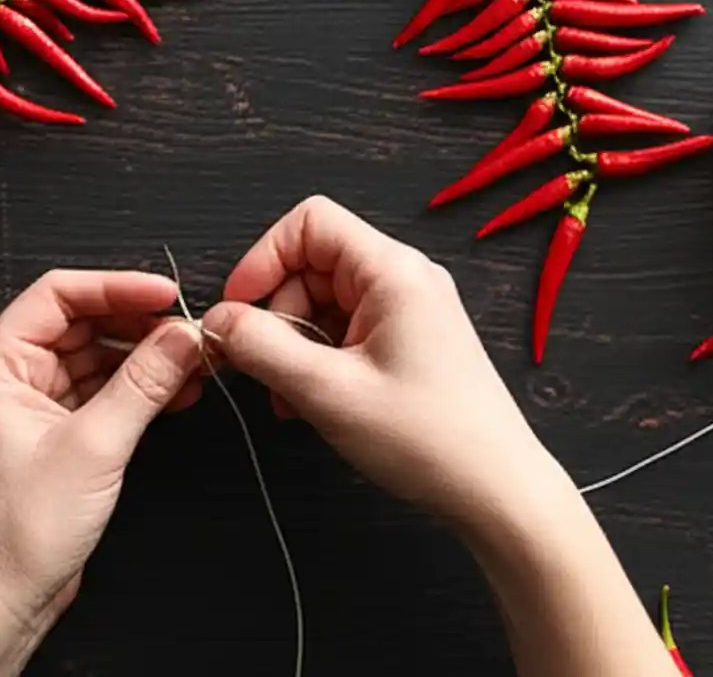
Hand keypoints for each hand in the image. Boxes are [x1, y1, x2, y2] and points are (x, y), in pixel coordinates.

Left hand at [0, 270, 204, 674]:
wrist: (3, 596)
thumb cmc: (19, 530)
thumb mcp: (95, 445)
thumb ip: (145, 383)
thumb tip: (184, 335)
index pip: (58, 295)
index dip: (117, 287)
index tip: (167, 295)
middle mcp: (9, 377)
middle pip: (81, 323)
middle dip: (139, 325)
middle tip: (189, 332)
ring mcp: (32, 404)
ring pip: (96, 357)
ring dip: (145, 359)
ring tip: (194, 363)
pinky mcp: (56, 432)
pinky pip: (101, 391)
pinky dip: (138, 390)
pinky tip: (178, 391)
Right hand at [205, 199, 679, 676]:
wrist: (496, 490)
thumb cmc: (424, 438)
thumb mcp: (327, 391)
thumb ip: (262, 347)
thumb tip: (215, 320)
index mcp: (393, 271)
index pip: (310, 223)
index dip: (263, 259)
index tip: (236, 311)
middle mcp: (405, 280)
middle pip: (313, 266)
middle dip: (275, 313)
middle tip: (257, 369)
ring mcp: (410, 313)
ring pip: (324, 305)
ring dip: (292, 347)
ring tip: (285, 400)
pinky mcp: (410, 345)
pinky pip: (346, 334)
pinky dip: (317, 362)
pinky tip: (307, 405)